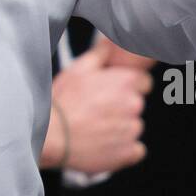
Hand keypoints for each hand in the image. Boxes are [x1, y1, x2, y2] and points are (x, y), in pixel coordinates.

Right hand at [39, 39, 153, 173]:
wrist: (52, 136)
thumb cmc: (62, 103)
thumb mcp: (77, 69)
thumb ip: (100, 54)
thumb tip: (110, 43)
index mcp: (125, 82)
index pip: (143, 81)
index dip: (127, 85)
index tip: (113, 91)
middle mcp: (134, 104)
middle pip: (137, 104)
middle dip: (121, 106)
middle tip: (97, 110)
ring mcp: (132, 130)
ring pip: (133, 126)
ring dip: (120, 128)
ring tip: (95, 128)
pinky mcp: (128, 152)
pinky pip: (135, 150)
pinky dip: (123, 149)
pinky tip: (104, 143)